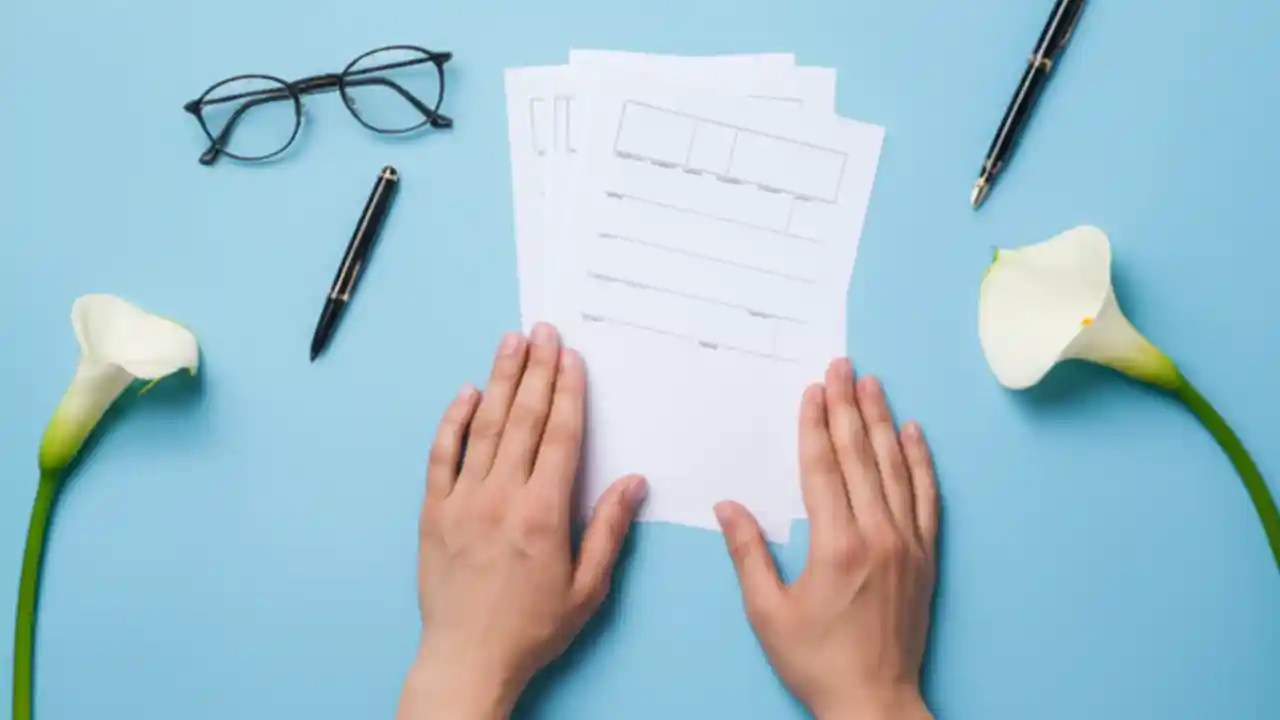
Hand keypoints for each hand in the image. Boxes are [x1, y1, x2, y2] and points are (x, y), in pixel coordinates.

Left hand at [397, 324, 646, 719]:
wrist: (467, 659)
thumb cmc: (532, 629)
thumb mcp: (587, 588)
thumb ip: (609, 530)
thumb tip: (633, 482)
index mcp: (543, 513)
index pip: (559, 436)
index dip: (567, 392)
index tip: (571, 358)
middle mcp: (501, 497)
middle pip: (522, 419)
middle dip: (536, 370)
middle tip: (543, 332)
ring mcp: (462, 501)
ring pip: (483, 427)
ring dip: (499, 380)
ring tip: (510, 342)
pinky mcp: (434, 512)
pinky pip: (442, 455)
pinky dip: (453, 421)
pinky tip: (465, 393)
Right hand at [715, 359, 938, 719]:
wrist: (874, 702)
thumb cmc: (817, 662)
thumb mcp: (767, 612)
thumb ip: (748, 554)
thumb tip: (728, 507)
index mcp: (836, 546)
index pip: (823, 468)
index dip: (815, 425)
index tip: (812, 391)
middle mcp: (877, 535)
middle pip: (860, 457)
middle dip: (848, 407)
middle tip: (842, 367)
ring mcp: (907, 543)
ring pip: (896, 468)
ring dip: (882, 421)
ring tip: (872, 384)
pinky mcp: (926, 556)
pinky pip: (927, 497)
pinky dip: (921, 461)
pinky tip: (914, 433)